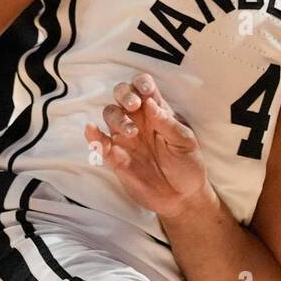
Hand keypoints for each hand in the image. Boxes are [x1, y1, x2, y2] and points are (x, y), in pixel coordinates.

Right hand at [84, 72, 206, 219]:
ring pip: (110, 115)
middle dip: (123, 94)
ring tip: (132, 132)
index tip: (145, 90)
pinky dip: (93, 135)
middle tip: (134, 105)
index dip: (141, 83)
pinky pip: (99, 142)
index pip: (144, 87)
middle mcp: (139, 120)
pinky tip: (92, 130)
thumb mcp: (185, 142)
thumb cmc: (187, 164)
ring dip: (117, 118)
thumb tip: (150, 103)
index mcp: (158, 112)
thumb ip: (167, 123)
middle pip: (121, 95)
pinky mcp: (115, 156)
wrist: (182, 196)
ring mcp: (125, 138)